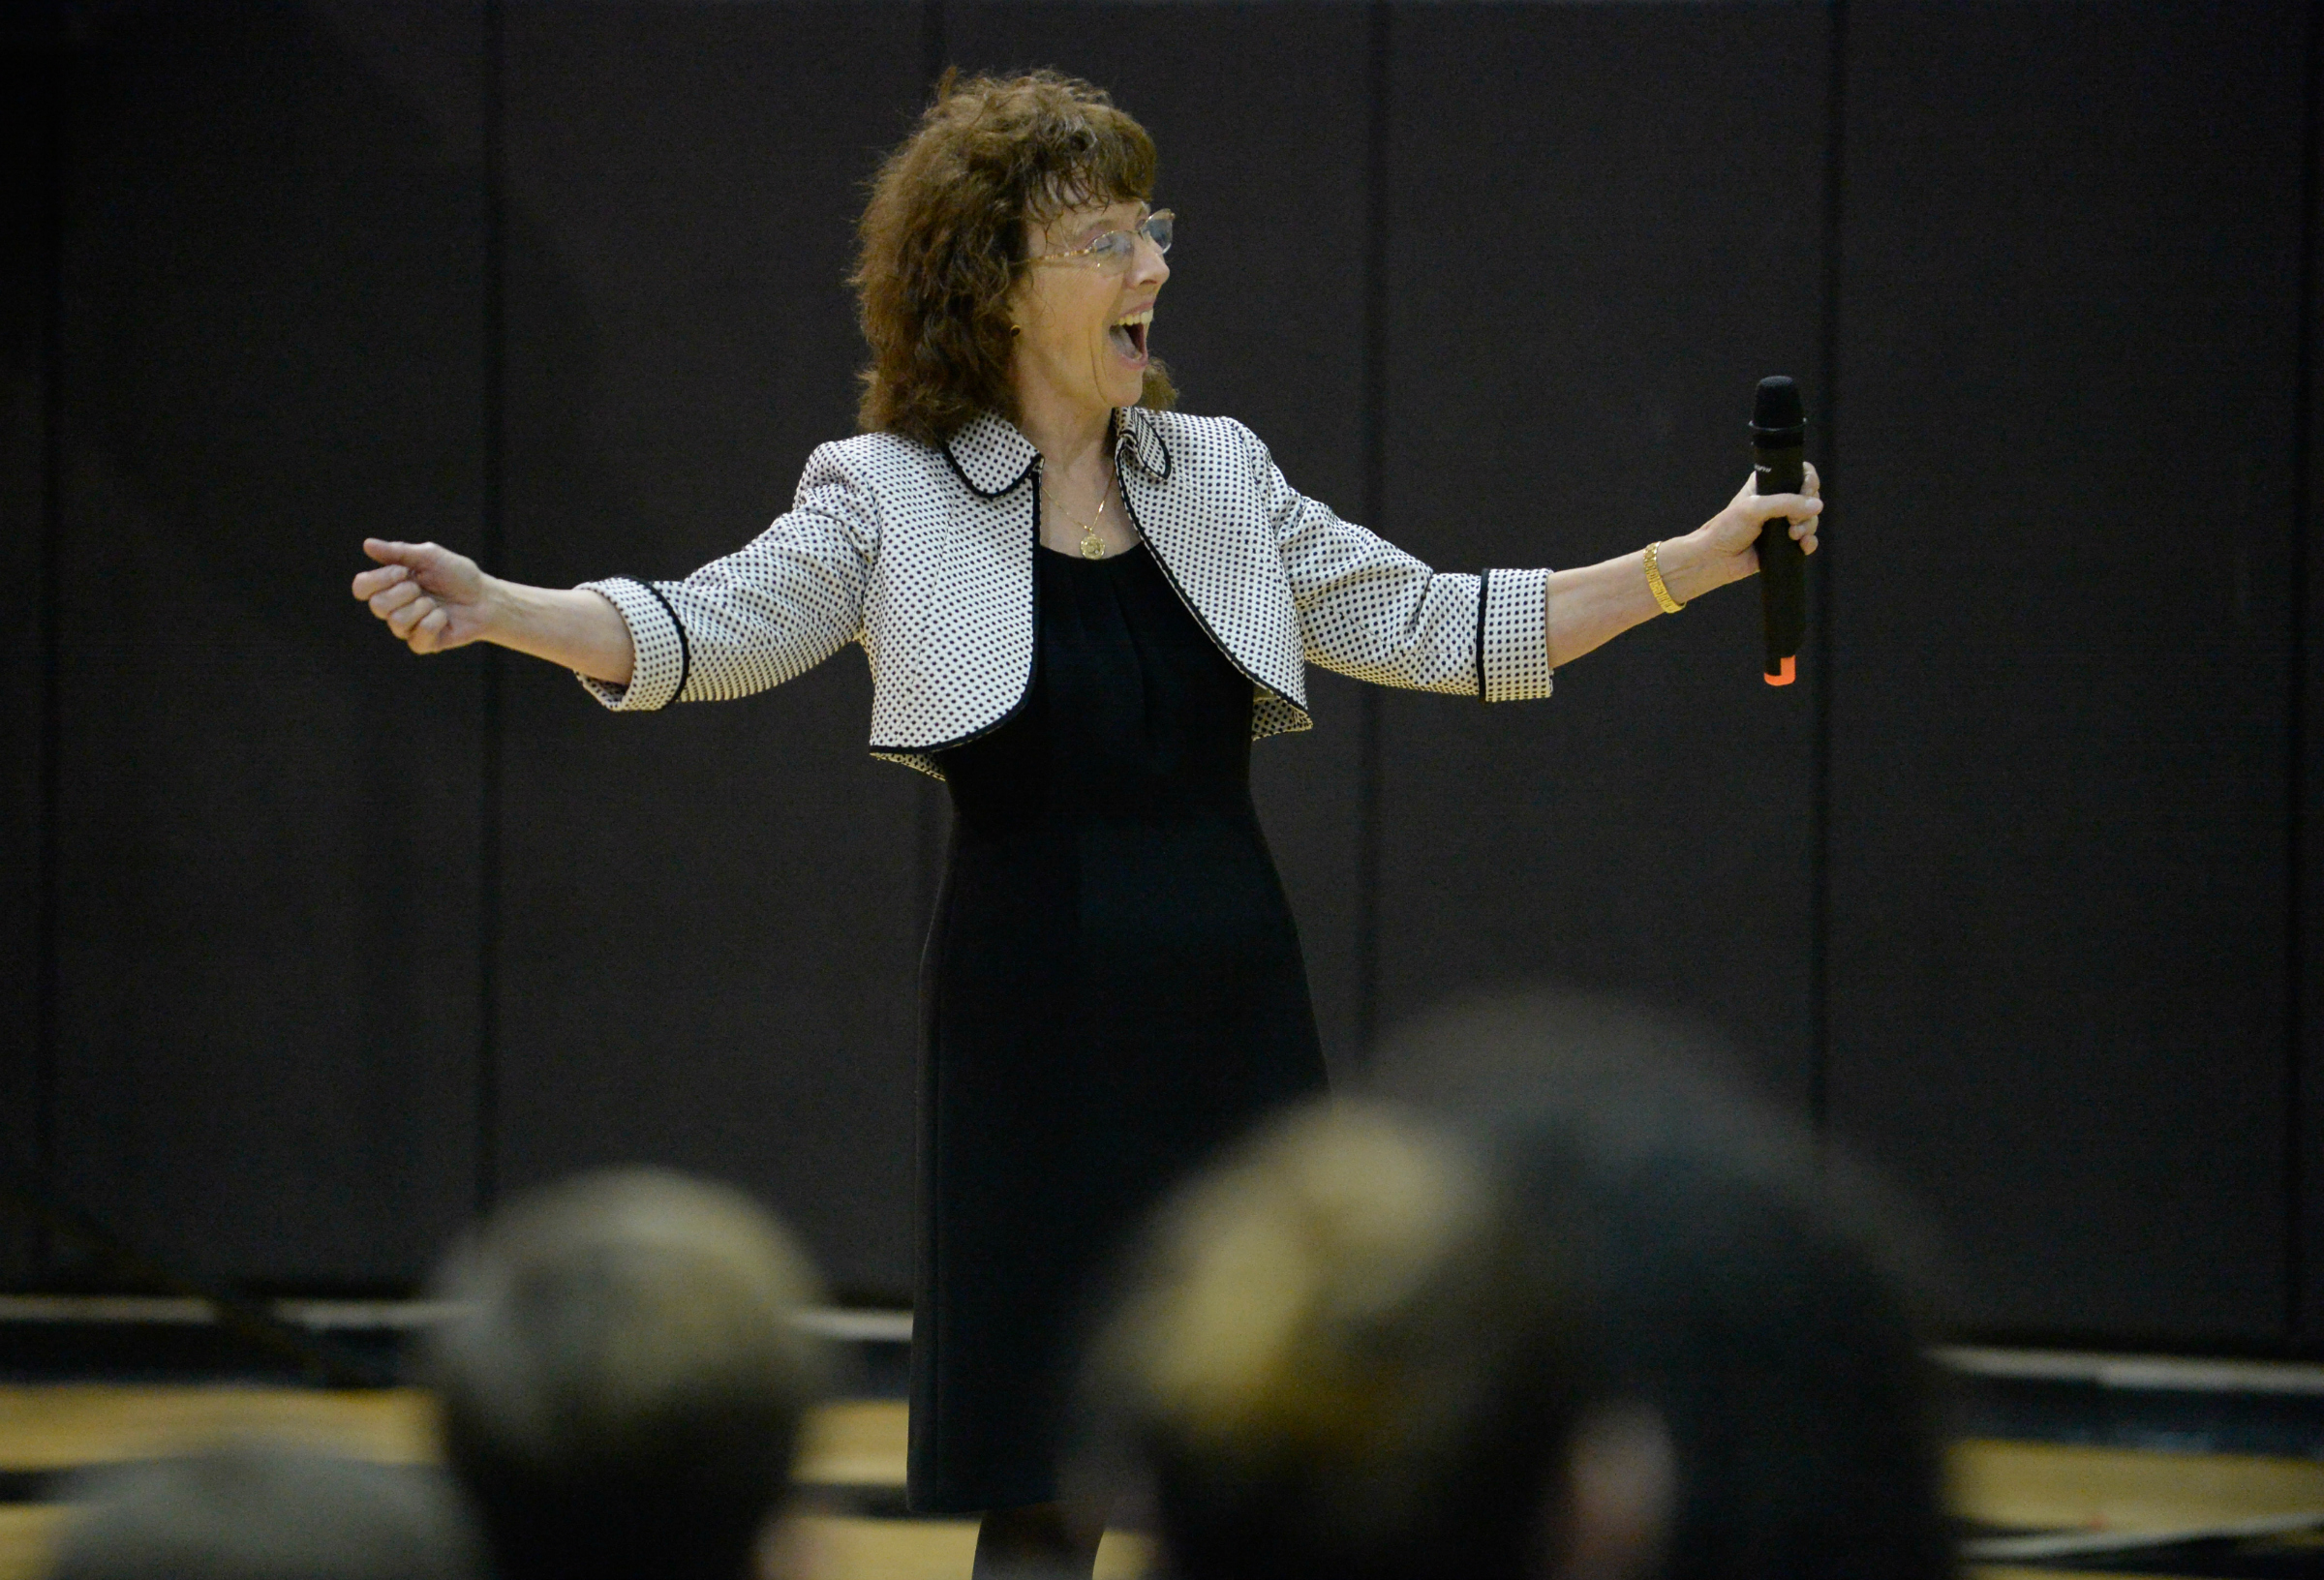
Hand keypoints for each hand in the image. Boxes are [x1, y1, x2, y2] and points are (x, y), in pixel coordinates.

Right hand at [351, 538, 496, 653]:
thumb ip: (399, 552)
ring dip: (422, 607)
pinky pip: (417, 637)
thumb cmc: (458, 576)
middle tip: (423, 589)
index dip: (379, 579)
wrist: (486, 598)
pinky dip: (435, 622)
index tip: (403, 571)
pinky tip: (444, 618)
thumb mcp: (430, 557)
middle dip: (404, 593)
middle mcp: (393, 607)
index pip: (361, 587)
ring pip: (396, 622)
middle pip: (377, 605)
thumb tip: (367, 544)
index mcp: (390, 585)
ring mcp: (407, 628)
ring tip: (436, 604)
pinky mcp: (422, 643)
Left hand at [1686, 463, 1821, 592]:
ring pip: (1810, 520)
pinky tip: (1803, 546)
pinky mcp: (1784, 543)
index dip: (1809, 481)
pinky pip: (1807, 540)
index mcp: (1768, 485)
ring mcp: (1782, 523)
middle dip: (1808, 510)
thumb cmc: (1727, 529)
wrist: (1715, 560)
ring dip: (1808, 527)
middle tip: (1792, 522)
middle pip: (1810, 498)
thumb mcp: (1754, 509)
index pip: (1799, 474)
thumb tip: (1817, 505)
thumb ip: (1785, 504)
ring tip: (1793, 536)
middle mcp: (1777, 502)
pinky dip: (1809, 543)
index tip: (1807, 491)